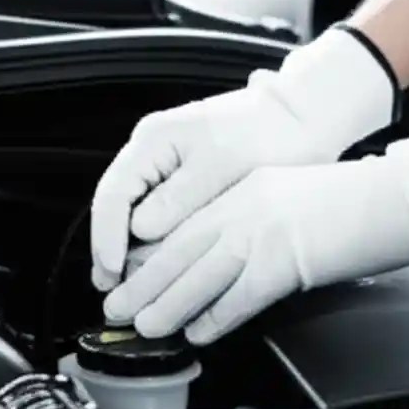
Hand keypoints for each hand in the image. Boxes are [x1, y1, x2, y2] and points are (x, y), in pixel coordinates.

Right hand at [90, 26, 398, 291]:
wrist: (302, 119)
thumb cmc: (268, 135)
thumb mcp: (220, 168)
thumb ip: (178, 199)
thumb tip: (140, 231)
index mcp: (154, 140)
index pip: (113, 194)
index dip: (106, 236)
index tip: (111, 270)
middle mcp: (152, 151)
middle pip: (117, 206)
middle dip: (110, 248)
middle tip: (110, 289)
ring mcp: (167, 166)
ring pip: (134, 214)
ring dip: (129, 250)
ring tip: (128, 286)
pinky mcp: (185, 180)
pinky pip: (158, 215)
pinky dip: (153, 243)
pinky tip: (156, 268)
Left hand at [102, 111, 408, 343]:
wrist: (396, 196)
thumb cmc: (355, 199)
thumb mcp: (293, 196)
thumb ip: (259, 218)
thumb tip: (236, 253)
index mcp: (247, 190)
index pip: (186, 223)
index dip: (152, 252)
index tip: (129, 271)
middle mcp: (246, 210)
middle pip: (180, 250)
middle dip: (142, 281)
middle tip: (117, 303)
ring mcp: (262, 237)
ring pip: (198, 277)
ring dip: (166, 305)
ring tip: (144, 326)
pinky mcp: (282, 266)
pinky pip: (238, 299)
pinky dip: (214, 319)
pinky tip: (199, 333)